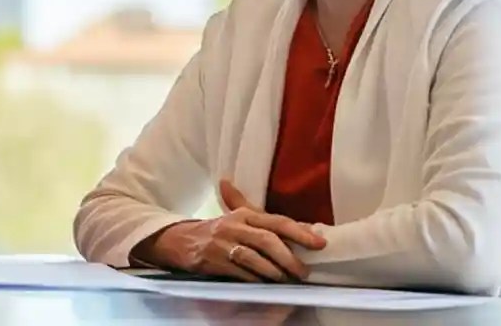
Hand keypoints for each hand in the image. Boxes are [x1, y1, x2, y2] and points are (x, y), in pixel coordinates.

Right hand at [131, 179, 326, 282]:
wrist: (180, 240)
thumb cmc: (217, 230)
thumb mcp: (237, 217)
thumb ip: (267, 219)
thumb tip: (302, 221)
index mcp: (245, 214)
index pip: (278, 221)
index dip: (301, 232)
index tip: (320, 243)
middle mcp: (235, 226)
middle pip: (268, 240)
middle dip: (289, 257)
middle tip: (303, 272)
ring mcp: (224, 244)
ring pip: (255, 259)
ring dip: (275, 272)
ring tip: (287, 280)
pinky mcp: (215, 261)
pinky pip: (241, 273)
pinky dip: (256, 281)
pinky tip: (266, 285)